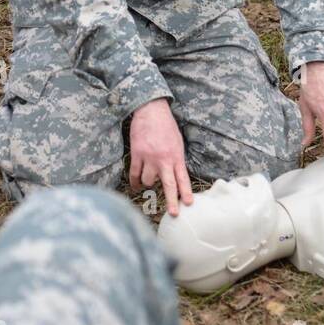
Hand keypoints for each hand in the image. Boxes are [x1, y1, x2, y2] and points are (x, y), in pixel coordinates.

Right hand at [129, 98, 193, 215]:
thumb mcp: (177, 142)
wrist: (151, 110)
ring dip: (148, 184)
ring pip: (149, 181)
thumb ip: (176, 159)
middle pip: (168, 185)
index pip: (183, 178)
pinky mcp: (137, 154)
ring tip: (147, 183)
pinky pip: (135, 173)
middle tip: (174, 214)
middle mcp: (164, 159)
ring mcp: (149, 158)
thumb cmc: (166, 125)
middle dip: (171, 201)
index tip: (189, 204)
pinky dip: (135, 181)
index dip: (186, 192)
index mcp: (176, 156)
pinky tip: (136, 185)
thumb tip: (176, 174)